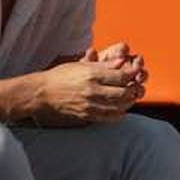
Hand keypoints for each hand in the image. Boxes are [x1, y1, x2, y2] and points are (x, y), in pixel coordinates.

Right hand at [23, 57, 140, 124]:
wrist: (42, 93)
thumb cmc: (61, 76)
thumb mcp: (81, 65)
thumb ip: (104, 65)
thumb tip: (122, 62)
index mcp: (92, 75)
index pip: (121, 76)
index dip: (133, 74)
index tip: (136, 73)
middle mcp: (92, 91)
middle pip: (123, 93)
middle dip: (133, 90)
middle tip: (135, 87)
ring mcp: (90, 105)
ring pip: (118, 107)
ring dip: (128, 103)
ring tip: (129, 98)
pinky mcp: (86, 115)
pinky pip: (108, 117)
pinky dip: (118, 114)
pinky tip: (121, 111)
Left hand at [86, 41, 148, 86]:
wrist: (86, 91)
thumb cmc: (85, 76)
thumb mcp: (85, 69)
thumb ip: (89, 60)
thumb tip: (92, 51)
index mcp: (115, 55)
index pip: (123, 48)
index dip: (123, 50)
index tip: (121, 52)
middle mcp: (126, 64)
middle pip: (136, 61)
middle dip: (137, 63)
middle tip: (136, 65)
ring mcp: (130, 78)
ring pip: (141, 74)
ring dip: (142, 76)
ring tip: (138, 79)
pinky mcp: (132, 91)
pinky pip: (139, 90)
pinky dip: (138, 92)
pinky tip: (136, 94)